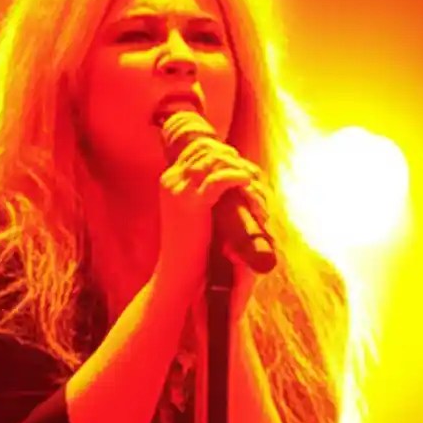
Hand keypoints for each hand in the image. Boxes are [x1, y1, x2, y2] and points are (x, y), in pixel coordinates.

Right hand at [154, 136, 267, 301]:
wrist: (178, 274)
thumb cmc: (192, 247)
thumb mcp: (197, 213)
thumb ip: (206, 194)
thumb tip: (232, 181)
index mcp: (170, 180)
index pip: (197, 148)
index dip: (222, 151)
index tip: (240, 163)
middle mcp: (171, 180)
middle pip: (205, 150)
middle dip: (231, 157)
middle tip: (250, 171)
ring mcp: (179, 190)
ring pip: (212, 161)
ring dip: (236, 167)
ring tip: (251, 179)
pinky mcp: (190, 204)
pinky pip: (217, 179)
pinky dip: (235, 176)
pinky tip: (246, 181)